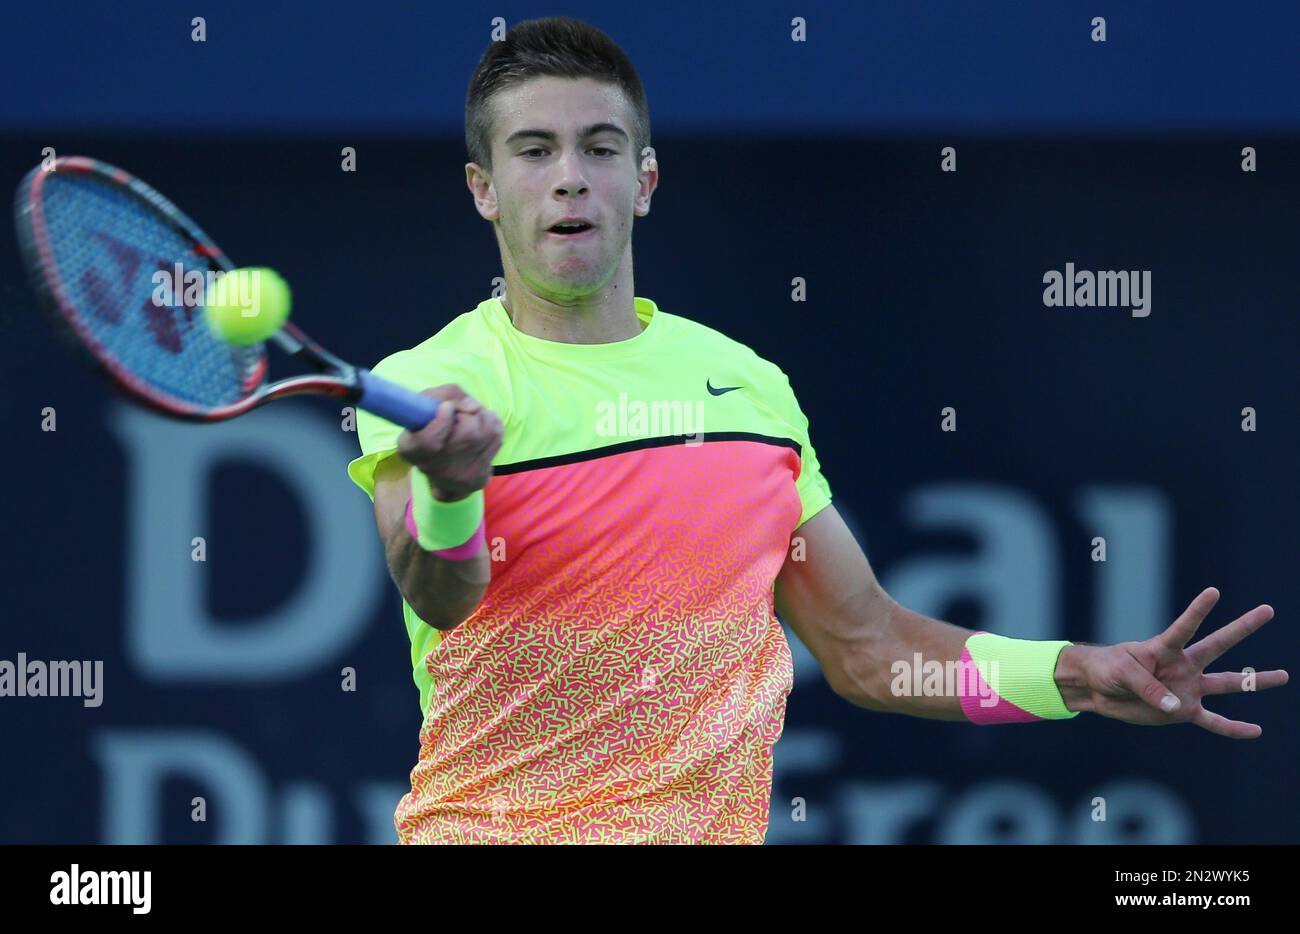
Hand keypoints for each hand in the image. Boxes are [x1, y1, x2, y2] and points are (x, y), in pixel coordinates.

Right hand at [395, 385, 503, 500]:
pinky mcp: (480, 476)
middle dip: (468, 413)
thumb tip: (472, 406)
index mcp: (412, 450)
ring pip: (485, 430)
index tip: (447, 407)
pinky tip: (480, 429)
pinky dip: (491, 423)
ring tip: (469, 420)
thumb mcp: (425, 407)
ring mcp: (459, 475)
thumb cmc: (432, 428)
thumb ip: (444, 394)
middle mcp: (434, 467)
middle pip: (467, 432)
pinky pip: (496, 434)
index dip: (442, 421)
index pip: (429, 440)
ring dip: (480, 416)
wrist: (446, 473)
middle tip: (460, 413)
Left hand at [1054, 588, 1287, 737]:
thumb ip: (1148, 687)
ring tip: (1284, 675)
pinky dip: (1233, 729)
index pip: (1184, 626)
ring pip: (1228, 683)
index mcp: (1164, 647)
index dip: (1197, 610)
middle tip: (1268, 609)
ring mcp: (1187, 688)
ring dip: (1255, 681)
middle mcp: (1183, 665)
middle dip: (1243, 627)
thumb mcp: (1123, 673)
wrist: (1099, 690)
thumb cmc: (1109, 670)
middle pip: (1218, 644)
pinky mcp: (1184, 712)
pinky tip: (1256, 731)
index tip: (1214, 591)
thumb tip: (1176, 706)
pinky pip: (1214, 721)